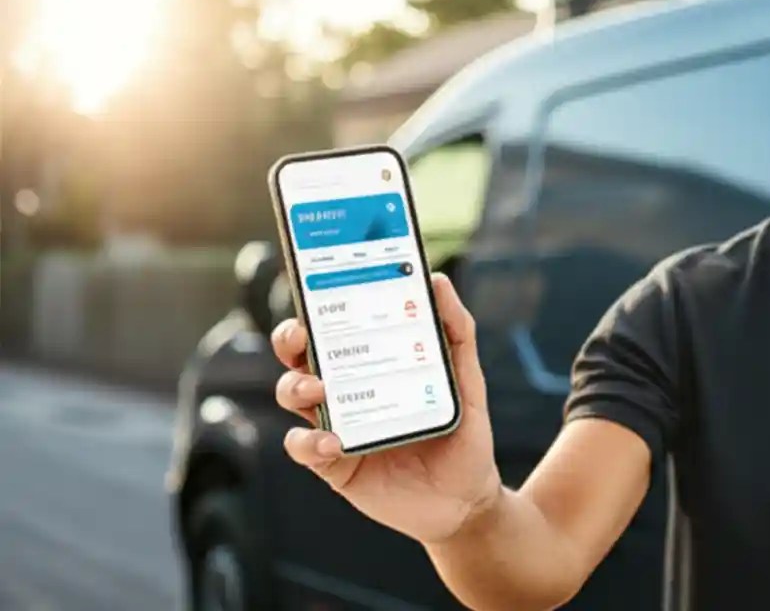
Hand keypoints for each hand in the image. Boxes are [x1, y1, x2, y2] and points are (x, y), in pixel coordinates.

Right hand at [273, 273, 501, 543]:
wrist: (466, 499)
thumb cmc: (463, 433)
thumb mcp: (467, 380)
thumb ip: (457, 332)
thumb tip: (437, 282)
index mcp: (371, 362)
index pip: (334, 325)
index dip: (316, 303)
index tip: (315, 285)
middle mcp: (345, 389)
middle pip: (299, 354)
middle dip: (291, 337)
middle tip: (302, 334)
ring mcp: (335, 425)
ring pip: (292, 393)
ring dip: (295, 385)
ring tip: (319, 388)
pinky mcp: (333, 465)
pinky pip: (302, 449)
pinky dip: (308, 442)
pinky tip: (334, 441)